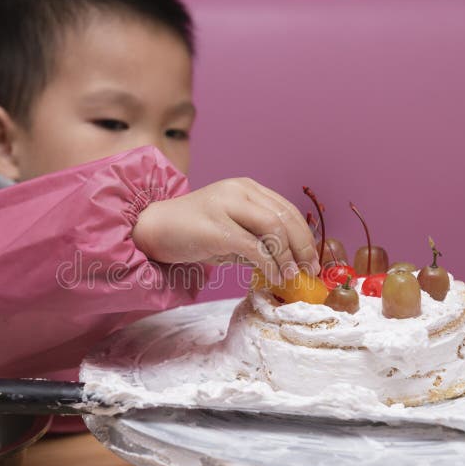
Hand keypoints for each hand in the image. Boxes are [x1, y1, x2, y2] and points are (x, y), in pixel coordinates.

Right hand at [132, 178, 319, 284]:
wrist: (152, 228)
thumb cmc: (193, 232)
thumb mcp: (231, 229)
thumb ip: (257, 237)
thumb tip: (289, 263)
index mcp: (246, 188)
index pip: (287, 209)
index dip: (305, 235)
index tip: (312, 259)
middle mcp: (239, 191)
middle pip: (285, 217)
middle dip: (303, 246)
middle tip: (309, 271)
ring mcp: (226, 206)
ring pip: (273, 229)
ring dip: (287, 257)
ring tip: (291, 276)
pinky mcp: (215, 227)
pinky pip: (253, 247)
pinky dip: (268, 265)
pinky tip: (272, 277)